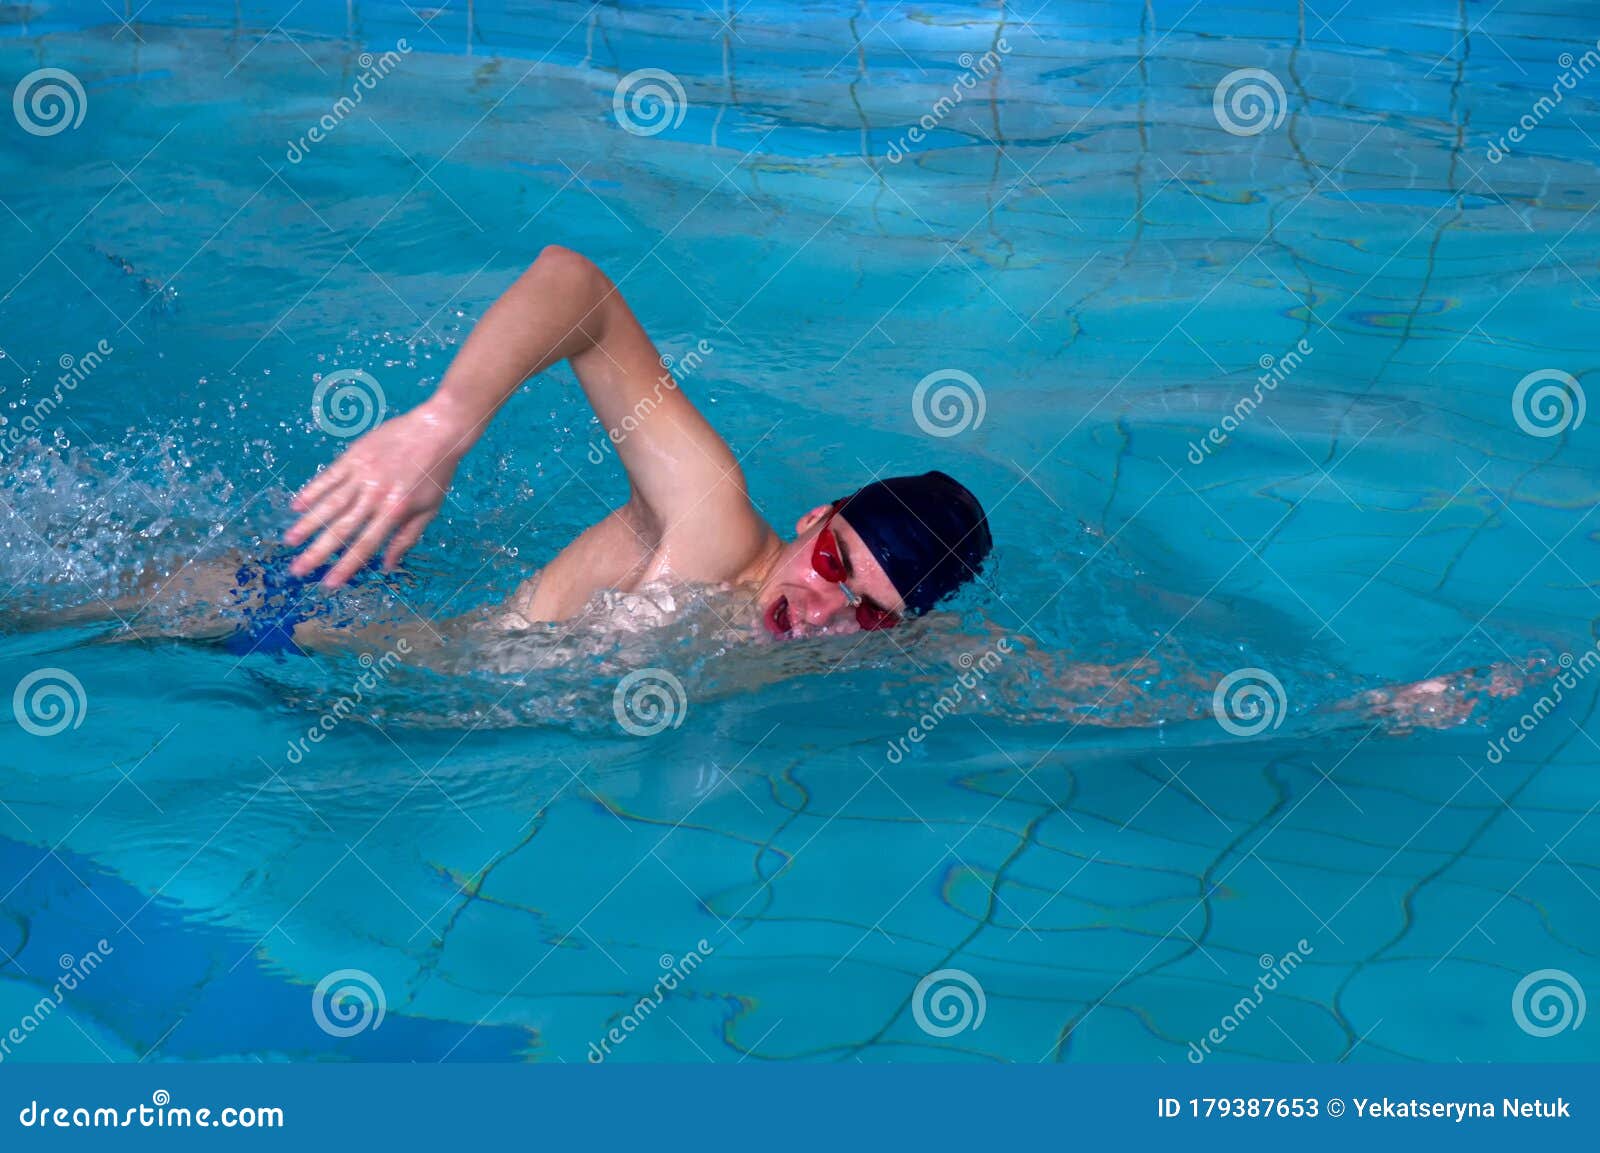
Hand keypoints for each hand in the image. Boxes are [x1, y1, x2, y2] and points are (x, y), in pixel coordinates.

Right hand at [285, 399, 475, 585]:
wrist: (437, 430)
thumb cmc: (436, 474)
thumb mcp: (429, 510)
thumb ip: (406, 538)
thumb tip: (388, 565)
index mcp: (395, 510)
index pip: (365, 545)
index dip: (346, 566)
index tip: (328, 583)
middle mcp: (375, 494)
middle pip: (341, 528)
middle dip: (317, 552)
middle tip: (297, 570)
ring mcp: (362, 474)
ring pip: (329, 503)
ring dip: (308, 524)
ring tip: (290, 541)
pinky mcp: (355, 456)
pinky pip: (328, 477)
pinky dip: (311, 491)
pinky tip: (296, 506)